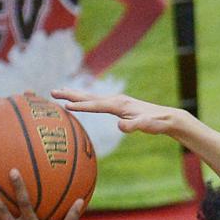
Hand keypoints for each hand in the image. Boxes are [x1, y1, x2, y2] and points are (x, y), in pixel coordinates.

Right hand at [52, 88, 181, 136]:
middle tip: (52, 92)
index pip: (96, 105)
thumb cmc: (157, 123)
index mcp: (119, 105)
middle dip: (70, 94)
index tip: (67, 106)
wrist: (167, 117)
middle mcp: (116, 100)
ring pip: (91, 97)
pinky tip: (81, 101)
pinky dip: (85, 100)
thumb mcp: (148, 127)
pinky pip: (97, 102)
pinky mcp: (118, 105)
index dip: (82, 106)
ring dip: (75, 94)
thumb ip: (134, 126)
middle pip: (89, 96)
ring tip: (59, 92)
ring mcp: (117, 101)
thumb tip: (120, 127)